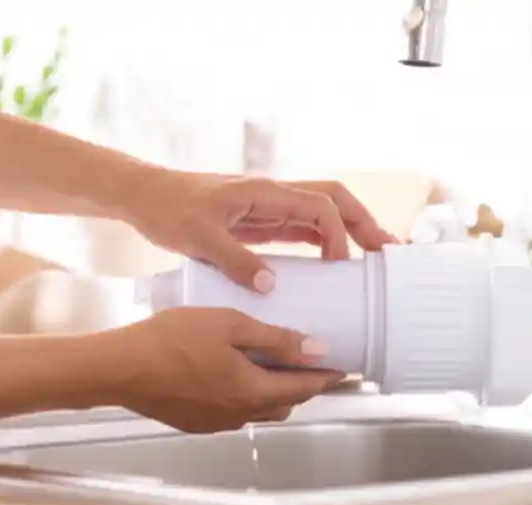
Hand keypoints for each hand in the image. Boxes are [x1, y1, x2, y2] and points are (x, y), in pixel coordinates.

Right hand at [107, 307, 343, 432]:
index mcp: (253, 390)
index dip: (327, 377)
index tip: (343, 367)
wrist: (119, 368)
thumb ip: (275, 338)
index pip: (304, 387)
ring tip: (274, 366)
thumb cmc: (170, 340)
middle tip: (310, 364)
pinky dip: (245, 396)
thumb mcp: (229, 325)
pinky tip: (234, 375)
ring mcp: (217, 423)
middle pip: (285, 403)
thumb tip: (316, 348)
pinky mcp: (196, 423)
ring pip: (259, 410)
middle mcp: (240, 414)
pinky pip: (234, 412)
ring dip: (273, 392)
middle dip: (302, 386)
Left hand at [127, 171, 397, 291]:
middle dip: (363, 223)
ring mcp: (269, 207)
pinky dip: (325, 242)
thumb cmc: (168, 209)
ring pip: (322, 213)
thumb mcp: (198, 238)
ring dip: (350, 231)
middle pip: (334, 200)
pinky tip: (335, 262)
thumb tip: (269, 285)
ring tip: (373, 256)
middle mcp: (273, 195)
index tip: (340, 266)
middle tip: (386, 251)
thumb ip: (234, 261)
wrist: (145, 197)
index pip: (319, 206)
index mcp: (265, 192)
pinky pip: (302, 229)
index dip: (336, 235)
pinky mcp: (260, 222)